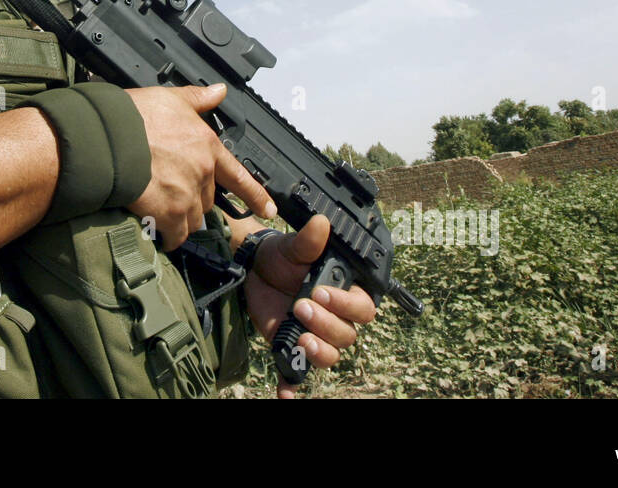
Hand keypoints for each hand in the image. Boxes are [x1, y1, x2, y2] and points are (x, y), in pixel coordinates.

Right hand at [125, 84, 275, 250]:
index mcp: (207, 146)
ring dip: (182, 218)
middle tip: (172, 192)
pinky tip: (158, 231)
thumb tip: (219, 91)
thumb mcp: (171, 99)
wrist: (109, 139)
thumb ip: (198, 99)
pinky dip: (168, 236)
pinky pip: (176, 235)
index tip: (268, 208)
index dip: (255, 194)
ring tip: (162, 210)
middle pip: (208, 199)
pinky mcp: (168, 215)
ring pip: (193, 218)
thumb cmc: (135, 117)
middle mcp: (202, 174)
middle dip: (194, 198)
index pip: (239, 176)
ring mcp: (187, 197)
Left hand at [242, 215, 376, 398]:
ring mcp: (316, 335)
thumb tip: (321, 223)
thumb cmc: (283, 256)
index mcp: (345, 291)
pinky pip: (297, 373)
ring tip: (300, 338)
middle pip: (348, 335)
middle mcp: (336, 317)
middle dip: (327, 324)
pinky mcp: (292, 347)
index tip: (320, 291)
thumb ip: (309, 240)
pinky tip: (285, 395)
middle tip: (301, 306)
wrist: (254, 268)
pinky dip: (292, 386)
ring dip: (318, 351)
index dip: (345, 303)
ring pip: (330, 355)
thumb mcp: (293, 246)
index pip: (363, 307)